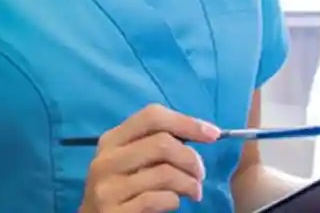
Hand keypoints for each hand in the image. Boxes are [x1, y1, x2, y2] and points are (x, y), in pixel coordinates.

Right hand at [79, 104, 221, 212]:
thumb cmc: (122, 188)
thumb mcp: (131, 160)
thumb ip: (154, 144)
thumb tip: (201, 131)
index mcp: (112, 139)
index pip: (152, 116)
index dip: (186, 122)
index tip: (213, 134)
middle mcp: (106, 160)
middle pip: (162, 143)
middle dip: (191, 158)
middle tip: (200, 174)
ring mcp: (107, 188)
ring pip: (164, 173)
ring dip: (189, 183)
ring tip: (194, 191)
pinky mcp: (114, 212)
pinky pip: (158, 199)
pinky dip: (174, 201)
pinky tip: (173, 203)